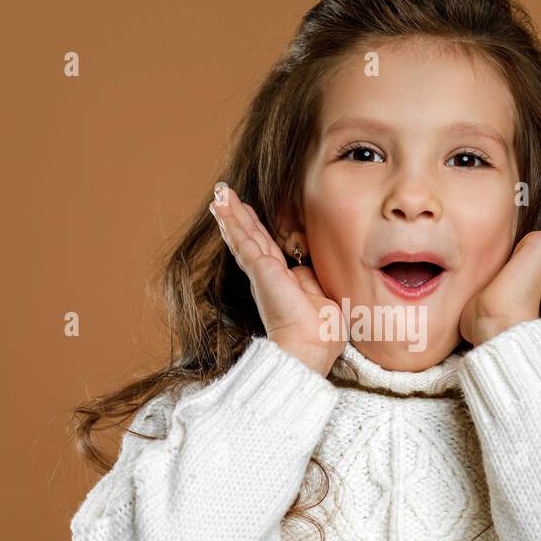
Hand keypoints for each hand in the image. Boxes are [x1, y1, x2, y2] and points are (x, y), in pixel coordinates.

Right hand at [209, 183, 345, 376]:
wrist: (310, 346)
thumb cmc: (321, 332)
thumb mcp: (322, 299)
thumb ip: (310, 281)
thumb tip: (305, 268)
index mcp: (282, 282)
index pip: (266, 249)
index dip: (256, 230)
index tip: (247, 214)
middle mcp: (267, 276)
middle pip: (250, 238)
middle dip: (237, 216)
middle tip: (224, 197)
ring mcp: (261, 271)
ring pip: (243, 235)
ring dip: (230, 213)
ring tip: (219, 194)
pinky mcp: (260, 268)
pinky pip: (242, 239)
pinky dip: (231, 221)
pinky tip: (221, 207)